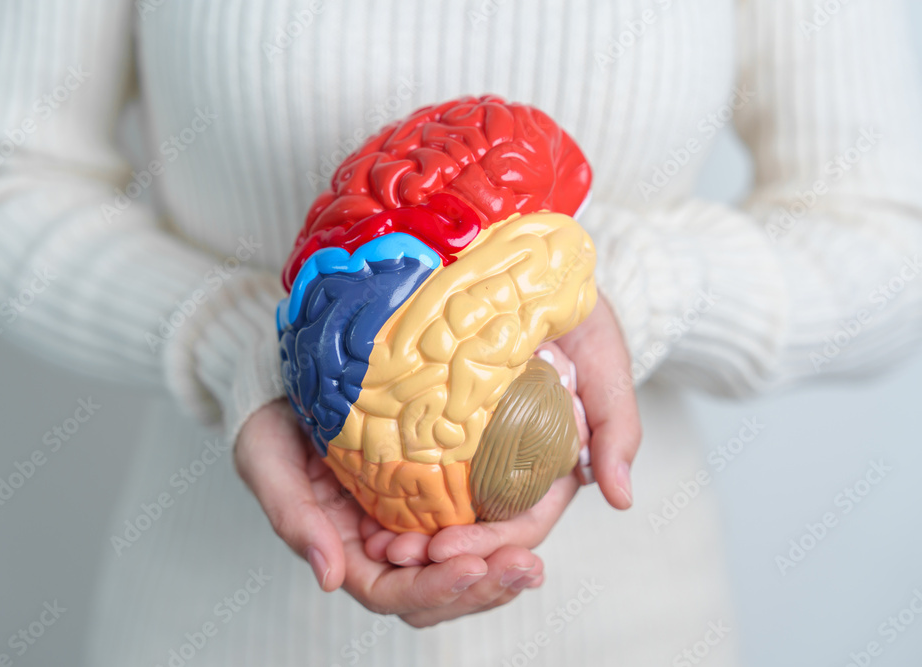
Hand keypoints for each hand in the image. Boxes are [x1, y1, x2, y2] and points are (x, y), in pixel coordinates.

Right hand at [234, 399, 546, 626]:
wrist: (288, 375)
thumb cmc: (270, 418)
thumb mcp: (266, 459)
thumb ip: (292, 517)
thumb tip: (329, 578)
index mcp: (343, 548)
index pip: (391, 590)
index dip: (432, 587)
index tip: (470, 566)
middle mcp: (381, 543)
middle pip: (435, 590)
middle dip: (480, 588)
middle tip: (523, 569)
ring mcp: (410, 517)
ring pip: (460, 566)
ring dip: (497, 569)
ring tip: (531, 563)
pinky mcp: (435, 487)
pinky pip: (474, 522)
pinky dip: (499, 529)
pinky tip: (527, 521)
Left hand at [363, 294, 640, 566]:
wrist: (523, 260)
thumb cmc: (571, 306)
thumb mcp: (601, 353)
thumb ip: (617, 423)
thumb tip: (620, 499)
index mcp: (553, 460)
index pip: (525, 522)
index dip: (490, 546)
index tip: (446, 550)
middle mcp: (513, 462)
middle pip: (481, 528)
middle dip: (442, 554)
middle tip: (393, 556)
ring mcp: (476, 447)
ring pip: (449, 513)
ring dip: (416, 538)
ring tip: (375, 546)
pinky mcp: (441, 428)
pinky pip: (420, 476)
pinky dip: (398, 501)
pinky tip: (365, 514)